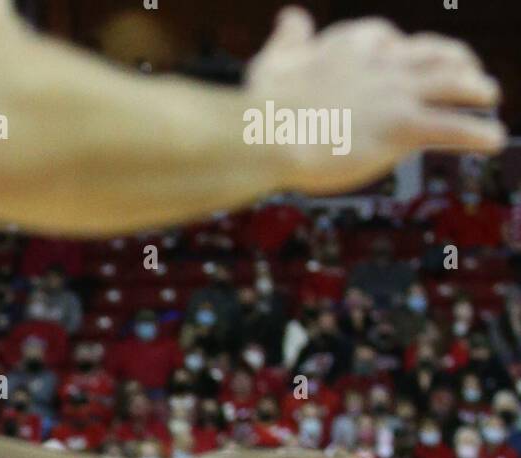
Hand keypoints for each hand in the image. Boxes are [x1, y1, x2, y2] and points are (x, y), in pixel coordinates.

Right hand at [246, 9, 503, 194]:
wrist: (270, 135)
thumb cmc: (265, 105)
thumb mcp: (276, 59)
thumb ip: (291, 37)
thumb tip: (292, 16)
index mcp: (354, 43)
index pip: (390, 39)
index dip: (403, 51)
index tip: (409, 60)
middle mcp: (384, 61)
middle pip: (434, 53)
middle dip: (457, 61)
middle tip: (469, 72)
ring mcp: (397, 93)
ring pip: (454, 83)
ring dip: (477, 89)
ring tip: (490, 98)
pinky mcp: (403, 127)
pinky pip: (453, 127)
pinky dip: (478, 133)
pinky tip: (493, 139)